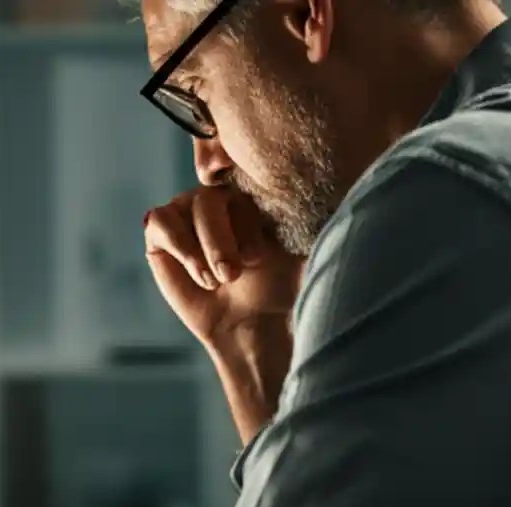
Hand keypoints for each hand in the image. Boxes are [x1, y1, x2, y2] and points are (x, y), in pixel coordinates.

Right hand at [145, 186, 303, 441]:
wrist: (253, 327)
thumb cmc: (282, 289)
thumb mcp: (309, 247)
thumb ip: (321, 213)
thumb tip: (351, 187)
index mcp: (255, 190)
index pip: (244, 175)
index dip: (249, 218)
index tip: (261, 258)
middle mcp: (222, 196)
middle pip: (213, 194)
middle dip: (223, 238)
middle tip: (237, 273)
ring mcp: (189, 212)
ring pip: (188, 205)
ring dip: (206, 248)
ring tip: (220, 281)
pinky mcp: (162, 234)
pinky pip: (160, 222)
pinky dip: (181, 248)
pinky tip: (200, 276)